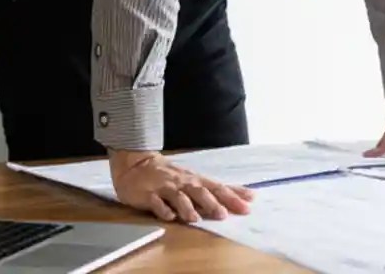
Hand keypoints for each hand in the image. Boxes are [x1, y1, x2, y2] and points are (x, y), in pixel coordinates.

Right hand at [108, 149, 253, 222]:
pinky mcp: (148, 194)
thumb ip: (217, 189)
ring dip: (187, 207)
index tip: (248, 203)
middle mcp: (183, 183)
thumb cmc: (170, 176)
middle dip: (212, 203)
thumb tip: (246, 195)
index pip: (218, 187)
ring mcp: (165, 188)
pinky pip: (156, 203)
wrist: (136, 164)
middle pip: (200, 192)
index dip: (233, 195)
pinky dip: (163, 210)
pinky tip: (169, 216)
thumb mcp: (194, 179)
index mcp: (195, 180)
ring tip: (195, 219)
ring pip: (178, 197)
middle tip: (224, 215)